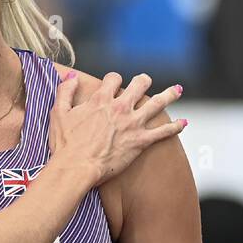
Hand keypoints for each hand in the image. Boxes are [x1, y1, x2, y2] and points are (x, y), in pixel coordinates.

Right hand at [50, 71, 185, 186]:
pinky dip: (175, 127)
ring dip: (169, 95)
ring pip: (158, 103)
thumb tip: (71, 75)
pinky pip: (164, 132)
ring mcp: (133, 124)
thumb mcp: (58, 112)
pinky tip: (184, 123)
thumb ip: (65, 91)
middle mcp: (121, 107)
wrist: (76, 167)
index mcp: (101, 99)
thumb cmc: (65, 144)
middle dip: (143, 81)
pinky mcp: (141, 141)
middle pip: (140, 84)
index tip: (113, 84)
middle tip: (145, 82)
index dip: (113, 80)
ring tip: (177, 90)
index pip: (114, 79)